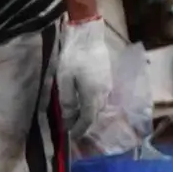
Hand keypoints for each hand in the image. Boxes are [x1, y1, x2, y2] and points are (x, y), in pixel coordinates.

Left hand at [55, 17, 111, 142]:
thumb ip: (68, 102)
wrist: (87, 36)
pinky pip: (102, 97)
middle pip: (95, 114)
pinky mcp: (108, 78)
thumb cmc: (73, 57)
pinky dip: (93, 104)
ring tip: (78, 117)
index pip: (87, 119)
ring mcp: (108, 85)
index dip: (79, 129)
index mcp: (92, 95)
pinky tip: (86, 102)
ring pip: (99, 106)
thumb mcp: (64, 81)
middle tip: (72, 128)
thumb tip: (69, 121)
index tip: (71, 136)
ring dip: (89, 114)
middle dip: (84, 123)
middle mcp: (104, 93)